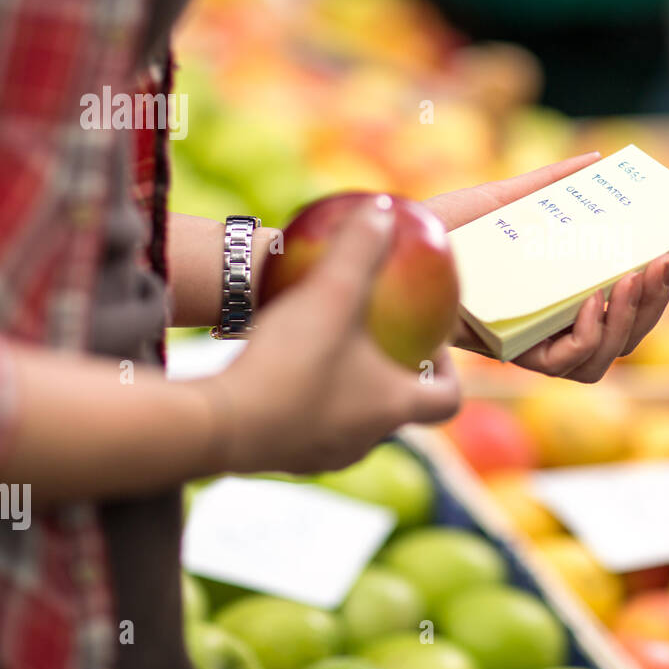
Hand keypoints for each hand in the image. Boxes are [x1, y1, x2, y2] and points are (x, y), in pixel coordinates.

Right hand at [202, 203, 460, 474]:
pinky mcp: (284, 460)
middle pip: (399, 409)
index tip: (433, 342)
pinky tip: (279, 367)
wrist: (215, 427)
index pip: (448, 401)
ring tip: (330, 347)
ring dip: (352, 388)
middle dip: (396, 372)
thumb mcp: (330, 293)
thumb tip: (385, 208)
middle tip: (381, 335)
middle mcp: (366, 441)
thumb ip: (360, 248)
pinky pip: (308, 428)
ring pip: (353, 421)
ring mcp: (324, 456)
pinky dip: (307, 400)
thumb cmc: (289, 363)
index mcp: (394, 408)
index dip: (453, 372)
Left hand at [425, 153, 668, 382]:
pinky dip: (588, 334)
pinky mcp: (505, 355)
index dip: (651, 295)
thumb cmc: (436, 229)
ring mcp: (526, 349)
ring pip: (600, 361)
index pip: (618, 313)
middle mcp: (543, 333)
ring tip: (632, 277)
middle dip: (651, 305)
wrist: (392, 241)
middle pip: (620, 341)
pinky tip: (593, 297)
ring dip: (628, 322)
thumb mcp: (501, 201)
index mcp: (552, 304)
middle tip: (663, 262)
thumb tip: (597, 159)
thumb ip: (549, 184)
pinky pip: (564, 363)